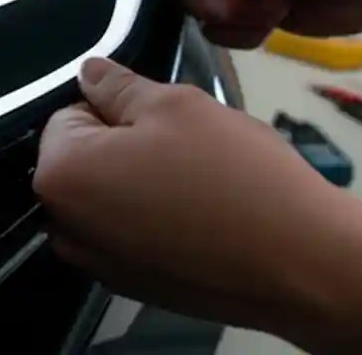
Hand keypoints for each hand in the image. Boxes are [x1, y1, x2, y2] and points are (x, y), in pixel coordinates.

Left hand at [34, 57, 361, 336]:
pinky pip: (134, 236)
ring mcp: (99, 266)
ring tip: (201, 182)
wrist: (300, 262)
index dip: (115, 107)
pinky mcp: (135, 288)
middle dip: (125, 147)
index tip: (163, 119)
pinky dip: (159, 221)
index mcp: (61, 177)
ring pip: (112, 198)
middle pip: (84, 162)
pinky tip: (205, 217)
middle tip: (186, 148)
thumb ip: (119, 86)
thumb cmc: (233, 175)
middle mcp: (66, 230)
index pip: (67, 115)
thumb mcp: (175, 105)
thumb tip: (89, 72)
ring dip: (144, 183)